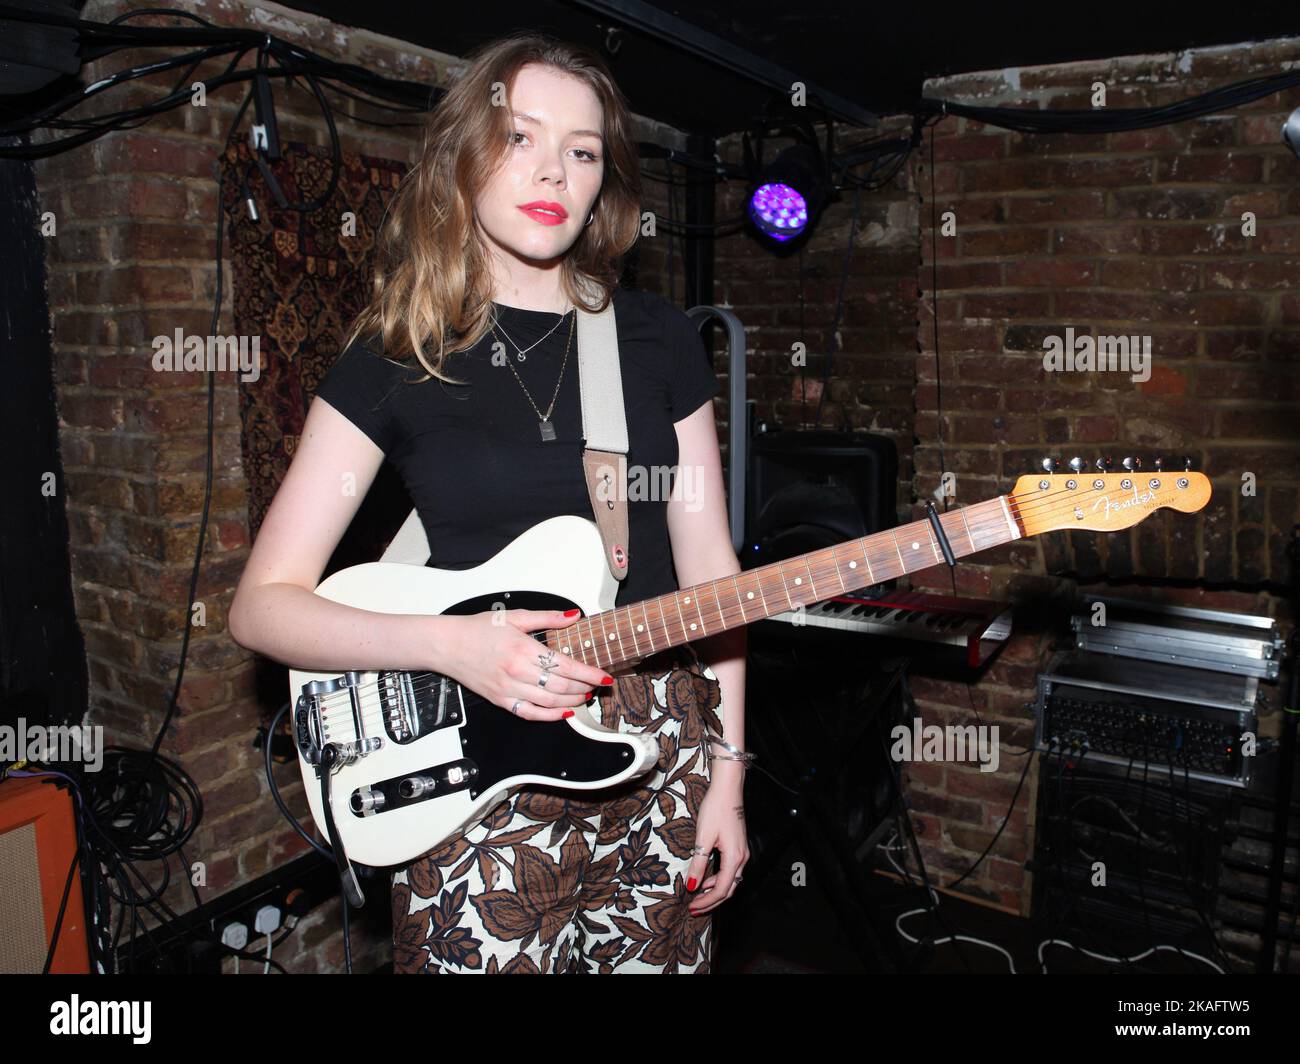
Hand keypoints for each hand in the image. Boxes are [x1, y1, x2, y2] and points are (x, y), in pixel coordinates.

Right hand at [438, 608, 609, 721]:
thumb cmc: (477, 630)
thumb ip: (547, 618)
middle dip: (586, 688)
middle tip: (598, 685)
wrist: (448, 645)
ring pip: (550, 704)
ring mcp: (508, 690)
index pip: (566, 665)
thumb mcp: (515, 616)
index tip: (604, 675)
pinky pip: (530, 714)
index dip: (589, 673)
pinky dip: (550, 716)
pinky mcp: (501, 701)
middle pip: (561, 687)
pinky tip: (564, 712)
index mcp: (523, 649)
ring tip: (585, 695)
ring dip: (573, 702)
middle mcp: (517, 672)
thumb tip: (573, 616)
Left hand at [685, 778, 748, 914]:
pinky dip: (719, 880)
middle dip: (712, 901)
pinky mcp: (738, 847)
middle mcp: (742, 858)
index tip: (692, 907)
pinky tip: (707, 880)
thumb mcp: (703, 838)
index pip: (722, 889)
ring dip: (715, 891)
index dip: (707, 901)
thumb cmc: (716, 809)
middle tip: (694, 908)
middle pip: (729, 889)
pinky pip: (731, 871)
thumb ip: (698, 863)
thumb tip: (692, 886)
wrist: (728, 789)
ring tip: (698, 897)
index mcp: (734, 857)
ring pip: (731, 881)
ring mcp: (742, 852)